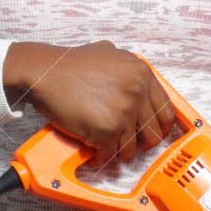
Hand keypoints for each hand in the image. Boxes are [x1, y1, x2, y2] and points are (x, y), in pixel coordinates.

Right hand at [2, 40, 176, 168]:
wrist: (45, 72)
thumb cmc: (69, 64)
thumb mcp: (109, 52)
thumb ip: (128, 69)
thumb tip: (137, 83)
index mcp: (141, 73)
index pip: (166, 111)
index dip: (159, 128)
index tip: (150, 134)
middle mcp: (137, 91)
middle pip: (153, 134)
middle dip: (140, 144)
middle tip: (126, 144)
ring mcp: (124, 111)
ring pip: (131, 148)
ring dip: (118, 152)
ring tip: (105, 148)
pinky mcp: (107, 129)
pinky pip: (110, 154)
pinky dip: (100, 157)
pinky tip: (93, 152)